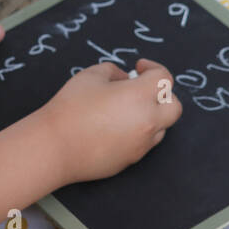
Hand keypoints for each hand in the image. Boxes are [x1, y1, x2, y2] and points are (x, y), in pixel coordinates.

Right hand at [39, 57, 182, 183]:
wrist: (54, 147)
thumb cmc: (70, 109)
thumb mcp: (90, 75)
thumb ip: (113, 72)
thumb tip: (124, 79)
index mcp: (140, 96)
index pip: (164, 78)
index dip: (153, 68)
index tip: (139, 68)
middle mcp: (147, 122)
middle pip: (174, 106)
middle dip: (163, 95)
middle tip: (142, 90)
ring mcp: (141, 144)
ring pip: (161, 128)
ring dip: (150, 116)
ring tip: (124, 110)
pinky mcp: (130, 160)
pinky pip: (143, 143)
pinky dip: (137, 133)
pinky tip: (114, 128)